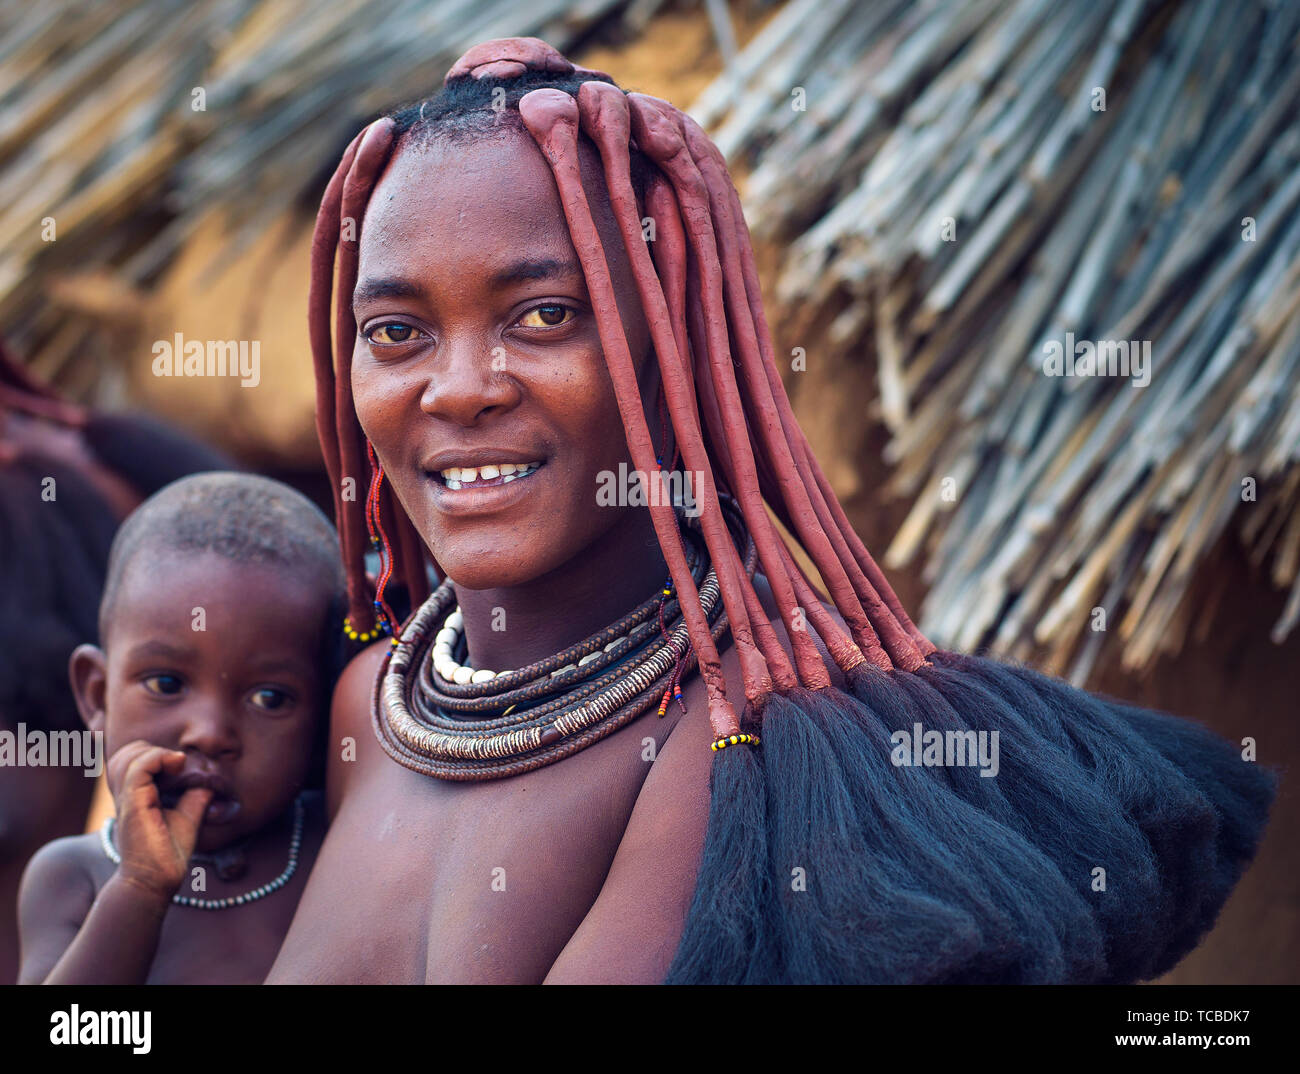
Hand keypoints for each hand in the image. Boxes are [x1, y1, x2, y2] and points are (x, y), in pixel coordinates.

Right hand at [106, 741, 213, 899]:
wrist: (157, 879)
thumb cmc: (168, 852)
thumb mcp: (188, 815)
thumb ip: (195, 795)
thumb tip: (210, 779)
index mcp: (136, 795)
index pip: (132, 759)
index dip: (153, 753)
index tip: (180, 764)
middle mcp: (127, 794)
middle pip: (126, 753)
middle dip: (151, 749)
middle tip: (176, 764)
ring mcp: (127, 798)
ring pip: (129, 755)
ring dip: (155, 751)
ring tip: (177, 765)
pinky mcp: (133, 804)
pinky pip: (138, 768)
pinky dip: (158, 758)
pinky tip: (177, 765)